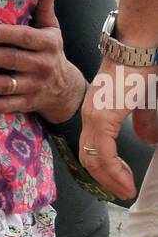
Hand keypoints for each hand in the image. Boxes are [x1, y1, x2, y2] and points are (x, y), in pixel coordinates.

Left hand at [0, 0, 83, 122]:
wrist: (66, 91)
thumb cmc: (52, 53)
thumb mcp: (53, 30)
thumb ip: (45, 6)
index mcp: (48, 44)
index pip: (27, 38)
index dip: (9, 34)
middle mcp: (42, 66)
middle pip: (11, 61)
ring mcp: (33, 88)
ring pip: (4, 86)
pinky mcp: (24, 104)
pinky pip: (3, 106)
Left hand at [78, 59, 151, 199]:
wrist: (136, 46)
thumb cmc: (139, 66)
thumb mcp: (142, 100)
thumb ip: (142, 121)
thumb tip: (147, 139)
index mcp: (95, 113)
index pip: (92, 149)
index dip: (104, 170)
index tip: (120, 181)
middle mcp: (89, 117)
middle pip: (89, 158)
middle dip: (105, 179)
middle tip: (121, 191)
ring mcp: (94, 118)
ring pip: (94, 159)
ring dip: (109, 179)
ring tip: (125, 189)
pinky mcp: (103, 118)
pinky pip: (104, 154)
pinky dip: (114, 171)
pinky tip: (126, 180)